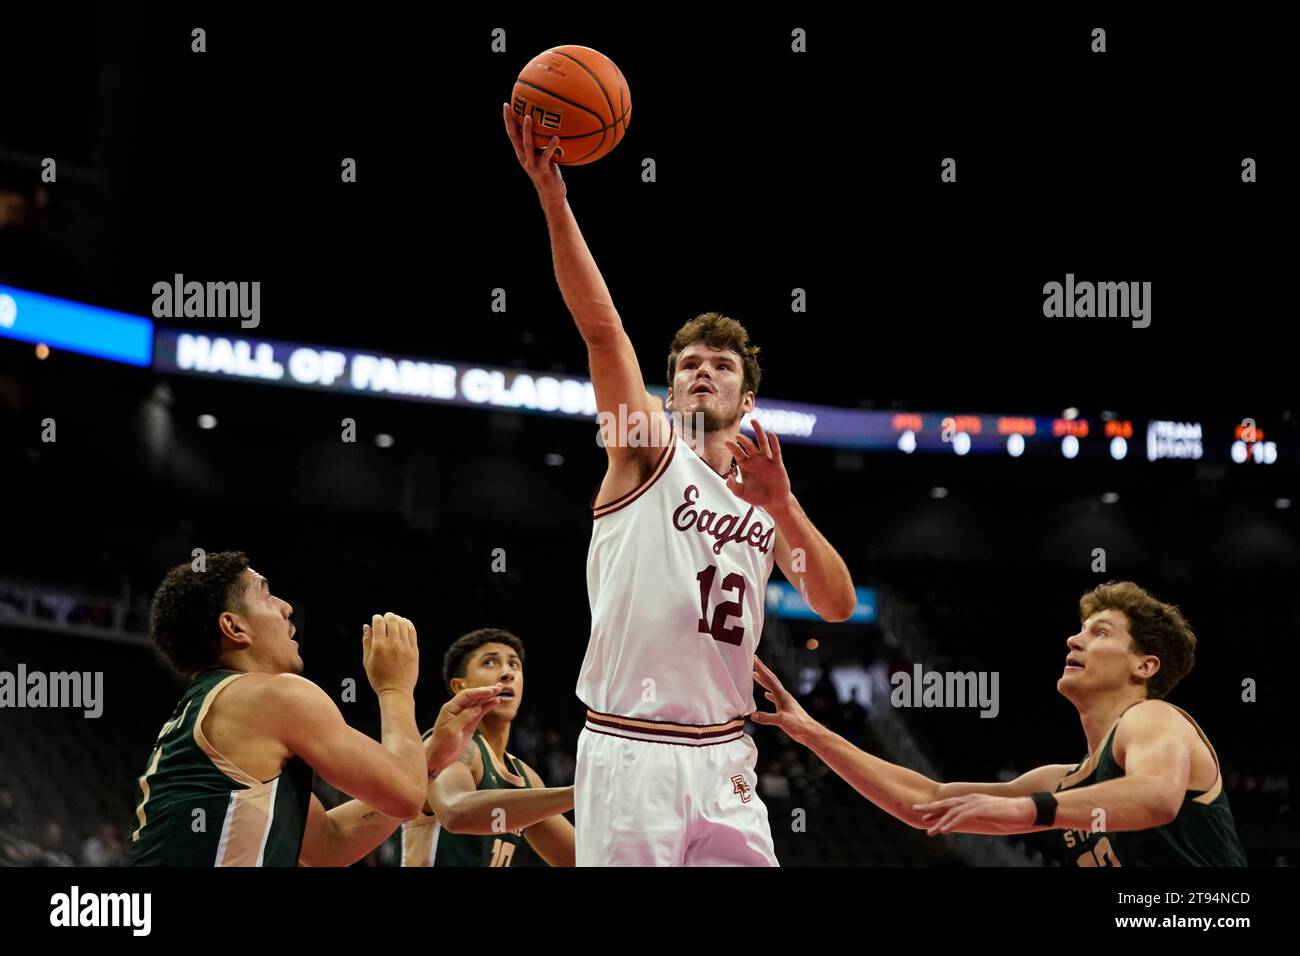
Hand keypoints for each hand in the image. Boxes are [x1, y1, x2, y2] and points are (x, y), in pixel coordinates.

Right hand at [361, 612, 418, 696]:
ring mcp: (405, 646)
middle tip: (385, 619)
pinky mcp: (414, 650)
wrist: (396, 691)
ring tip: (394, 622)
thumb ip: (367, 642)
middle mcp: (393, 644)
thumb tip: (366, 626)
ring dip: (398, 619)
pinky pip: (412, 631)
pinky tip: (404, 625)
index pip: (379, 622)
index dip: (376, 618)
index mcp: (379, 646)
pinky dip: (408, 625)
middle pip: (392, 620)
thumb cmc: (378, 678)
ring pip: (403, 624)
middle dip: (387, 616)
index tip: (376, 620)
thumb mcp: (367, 661)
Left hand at [425, 684, 504, 774]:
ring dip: (489, 696)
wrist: (440, 756)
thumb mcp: (451, 731)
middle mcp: (458, 709)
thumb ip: (463, 718)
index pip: (466, 696)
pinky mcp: (470, 722)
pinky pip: (481, 711)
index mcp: (450, 708)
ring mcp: (465, 715)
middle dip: (486, 691)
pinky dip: (488, 706)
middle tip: (498, 687)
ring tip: (499, 690)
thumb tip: (476, 708)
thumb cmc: (442, 744)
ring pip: (478, 702)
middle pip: (473, 696)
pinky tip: (495, 701)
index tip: (490, 691)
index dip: (479, 692)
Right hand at [503, 102, 565, 204]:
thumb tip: (553, 127)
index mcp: (522, 153)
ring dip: (527, 130)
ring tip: (529, 117)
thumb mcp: (546, 157)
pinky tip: (556, 137)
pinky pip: (547, 156)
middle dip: (510, 121)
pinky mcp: (542, 170)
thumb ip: (544, 145)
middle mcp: (524, 157)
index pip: (512, 134)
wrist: (551, 195)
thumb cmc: (550, 174)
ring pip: (527, 145)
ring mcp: (532, 164)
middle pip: (514, 137)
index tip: (506, 105)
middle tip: (509, 107)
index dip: (508, 120)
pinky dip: (551, 146)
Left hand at [724, 420, 791, 512]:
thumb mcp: (742, 493)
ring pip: (762, 443)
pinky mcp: (777, 463)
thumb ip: (733, 486)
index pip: (738, 452)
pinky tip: (771, 434)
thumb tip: (728, 476)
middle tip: (737, 436)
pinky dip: (774, 442)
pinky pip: (776, 451)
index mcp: (746, 465)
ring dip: (758, 432)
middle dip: (743, 440)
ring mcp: (767, 460)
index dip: (732, 447)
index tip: (726, 442)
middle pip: (748, 445)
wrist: (774, 502)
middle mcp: (756, 460)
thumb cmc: (757, 497)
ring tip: (754, 421)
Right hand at [750, 655, 817, 743]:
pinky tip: (765, 694)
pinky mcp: (785, 708)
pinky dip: (769, 693)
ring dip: (764, 680)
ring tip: (755, 674)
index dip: (761, 669)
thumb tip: (752, 715)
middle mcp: (783, 695)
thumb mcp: (782, 721)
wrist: (810, 732)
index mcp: (782, 696)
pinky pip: (775, 697)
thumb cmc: (799, 725)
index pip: (769, 679)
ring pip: (772, 687)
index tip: (754, 659)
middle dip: (762, 669)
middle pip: (771, 679)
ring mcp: (785, 701)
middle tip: (754, 660)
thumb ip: (767, 718)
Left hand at [912, 794, 1037, 835]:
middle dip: (931, 808)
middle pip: (947, 803)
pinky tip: (944, 829)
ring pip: (952, 812)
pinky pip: (963, 817)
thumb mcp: (989, 815)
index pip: (950, 803)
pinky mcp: (981, 810)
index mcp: (972, 799)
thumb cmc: (1009, 814)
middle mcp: (971, 799)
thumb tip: (969, 821)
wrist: (1025, 809)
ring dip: (939, 821)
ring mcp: (976, 804)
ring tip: (929, 830)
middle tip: (915, 810)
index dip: (937, 808)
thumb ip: (977, 816)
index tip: (924, 813)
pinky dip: (952, 822)